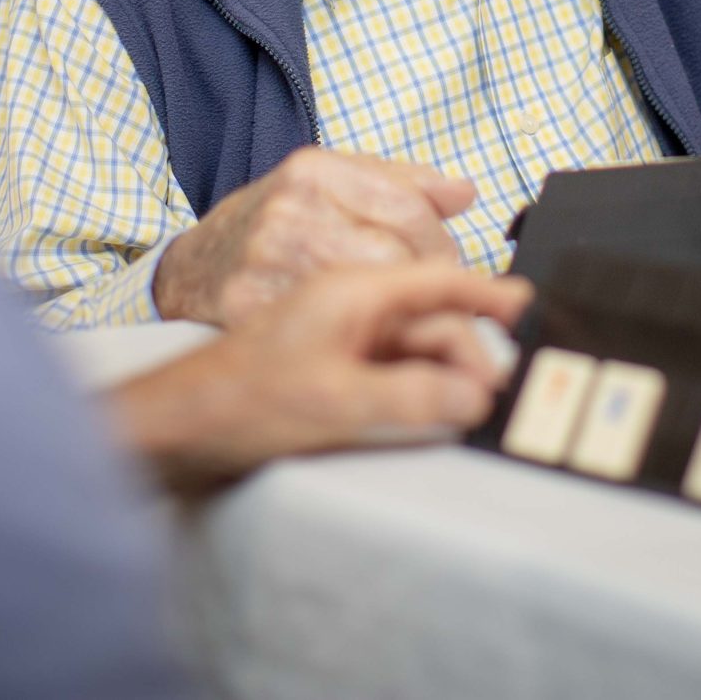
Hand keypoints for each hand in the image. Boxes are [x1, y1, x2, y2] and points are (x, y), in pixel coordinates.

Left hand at [108, 263, 530, 492]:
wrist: (173, 426)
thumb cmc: (238, 400)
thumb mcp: (334, 403)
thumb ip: (411, 399)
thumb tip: (476, 399)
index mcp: (350, 286)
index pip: (436, 276)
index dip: (486, 289)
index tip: (527, 305)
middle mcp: (349, 298)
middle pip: (432, 317)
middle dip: (468, 352)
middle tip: (492, 398)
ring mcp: (339, 329)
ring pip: (415, 343)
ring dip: (443, 372)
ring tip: (465, 409)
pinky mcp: (331, 359)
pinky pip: (391, 363)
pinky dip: (417, 383)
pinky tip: (428, 409)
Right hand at [153, 147, 477, 325]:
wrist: (192, 269)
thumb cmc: (272, 225)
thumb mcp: (330, 185)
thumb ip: (401, 184)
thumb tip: (463, 194)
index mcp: (314, 170)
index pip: (409, 208)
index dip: (442, 247)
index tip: (451, 269)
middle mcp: (289, 209)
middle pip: (393, 255)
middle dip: (427, 286)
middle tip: (438, 305)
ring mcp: (266, 259)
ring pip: (367, 296)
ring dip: (402, 317)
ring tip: (406, 322)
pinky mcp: (249, 308)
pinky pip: (329, 332)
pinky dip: (360, 342)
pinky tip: (366, 343)